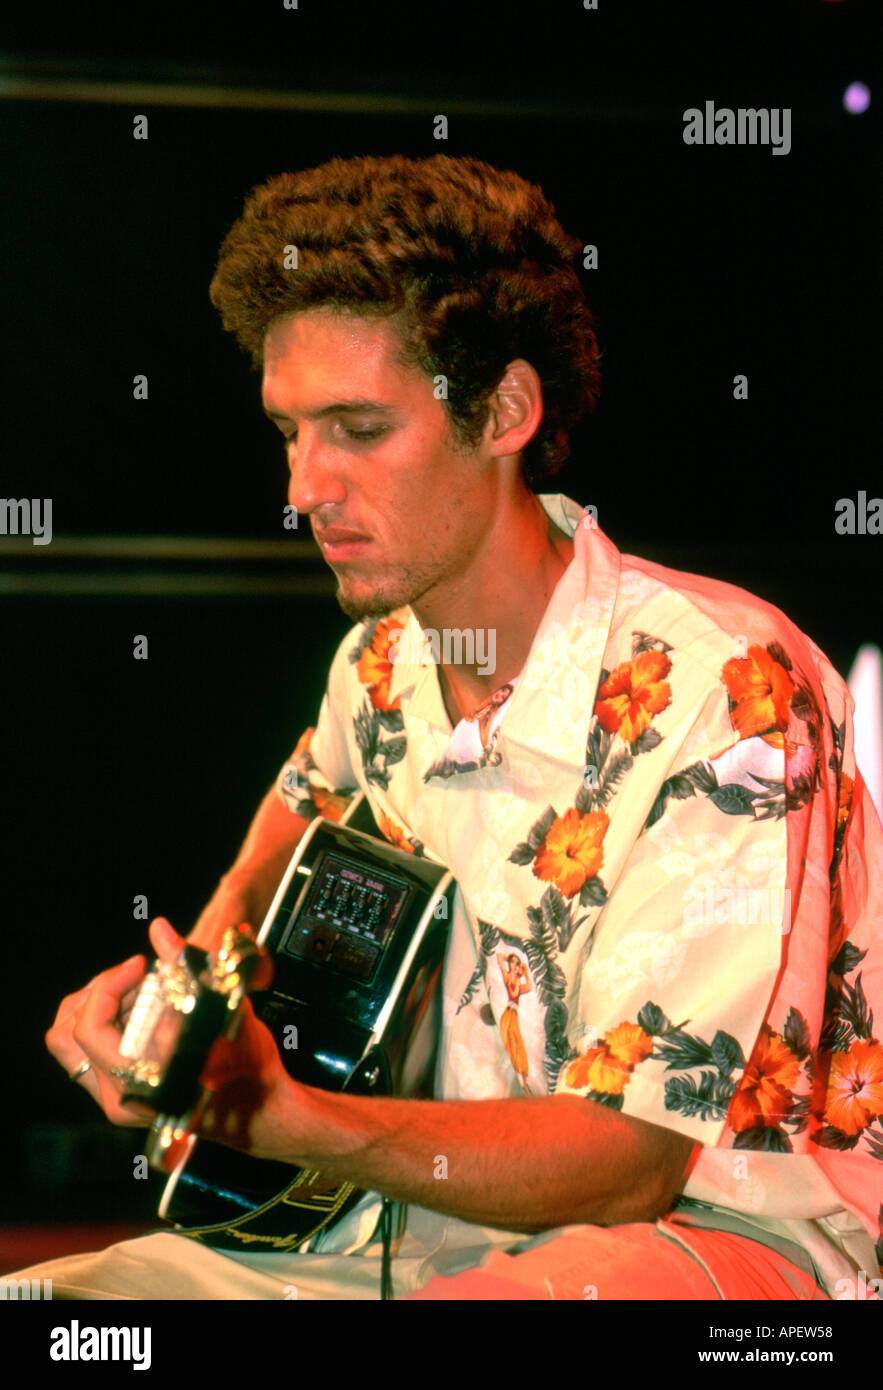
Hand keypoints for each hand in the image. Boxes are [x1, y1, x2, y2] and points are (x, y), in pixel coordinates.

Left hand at [46, 917, 299, 1155]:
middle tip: (134, 977)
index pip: (88, 1026)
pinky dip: (109, 1024)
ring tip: (138, 992)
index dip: (109, 984)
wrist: (258, 1104)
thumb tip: (158, 928)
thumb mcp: (220, 1006)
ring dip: (98, 1008)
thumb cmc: (245, 1059)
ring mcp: (116, 1100)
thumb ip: (183, 965)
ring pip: (71, 1047)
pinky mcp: (121, 1095)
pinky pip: (90, 1054)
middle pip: (65, 1035)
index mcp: (138, 1081)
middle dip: (97, 993)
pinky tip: (144, 1009)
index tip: (140, 964)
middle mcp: (118, 1097)